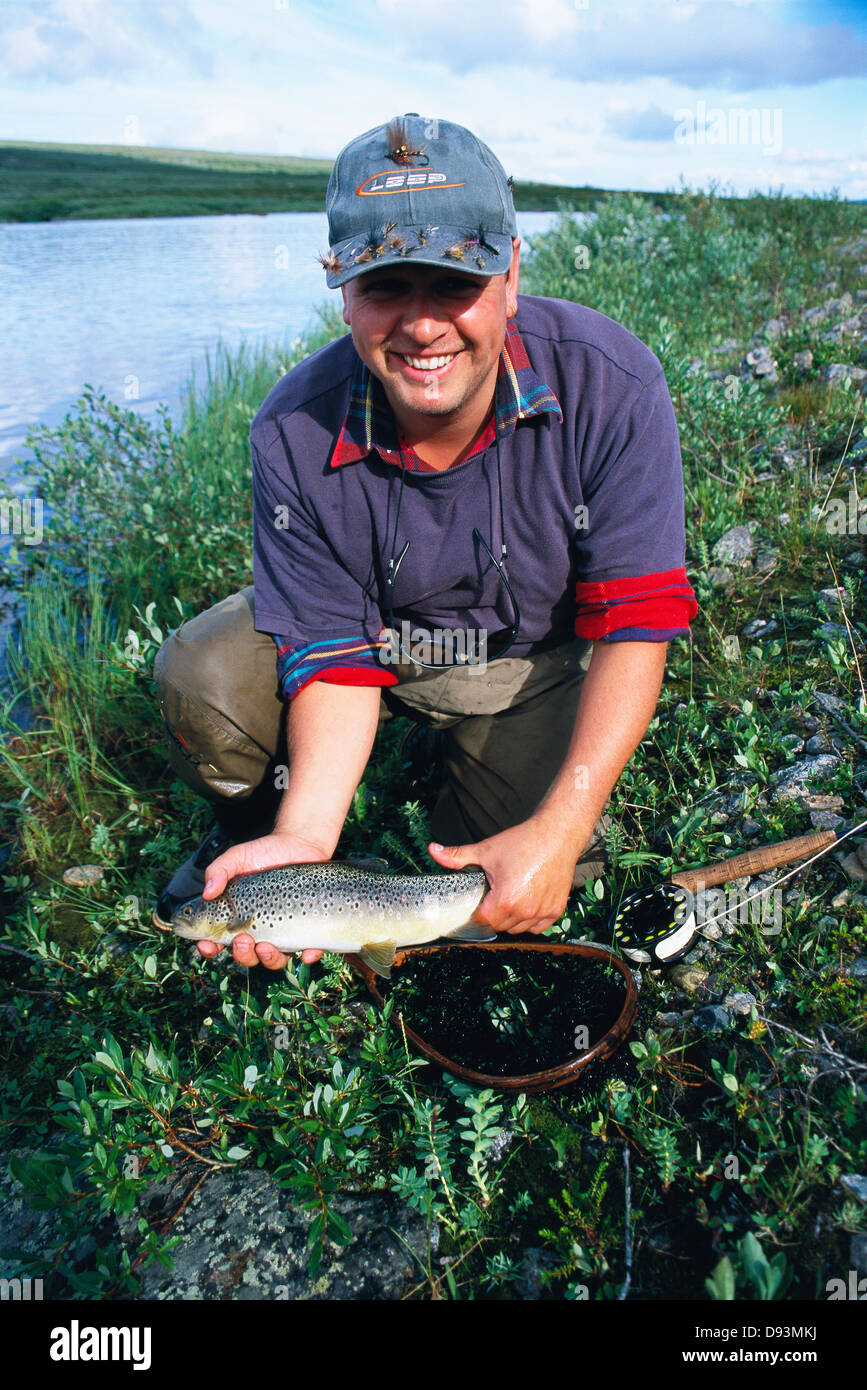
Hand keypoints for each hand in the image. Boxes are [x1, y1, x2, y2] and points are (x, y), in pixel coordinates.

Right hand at [197, 830, 330, 970]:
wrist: (300, 843)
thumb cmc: (265, 852)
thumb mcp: (237, 857)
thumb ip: (218, 871)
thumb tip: (207, 892)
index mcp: (236, 918)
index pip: (217, 942)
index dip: (209, 948)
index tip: (206, 943)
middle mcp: (258, 930)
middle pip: (246, 956)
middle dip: (241, 954)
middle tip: (241, 939)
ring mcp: (283, 931)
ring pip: (274, 960)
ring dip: (268, 959)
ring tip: (265, 946)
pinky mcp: (307, 928)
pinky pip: (310, 950)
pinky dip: (308, 956)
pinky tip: (306, 953)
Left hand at [427, 815, 580, 934]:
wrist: (556, 835)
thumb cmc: (522, 842)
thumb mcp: (486, 850)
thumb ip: (457, 856)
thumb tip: (432, 850)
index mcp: (506, 899)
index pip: (484, 921)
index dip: (476, 915)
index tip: (475, 906)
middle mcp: (526, 910)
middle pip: (500, 926)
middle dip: (493, 915)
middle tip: (492, 896)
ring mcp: (543, 912)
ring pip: (519, 928)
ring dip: (511, 918)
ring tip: (509, 897)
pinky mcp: (556, 910)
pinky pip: (537, 926)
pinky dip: (529, 919)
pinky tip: (526, 901)